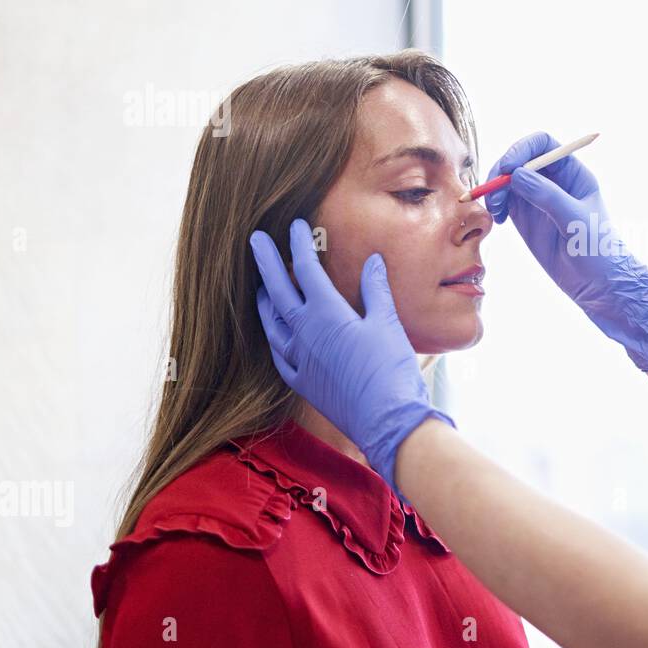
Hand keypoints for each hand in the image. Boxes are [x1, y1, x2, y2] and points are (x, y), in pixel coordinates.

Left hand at [248, 218, 454, 491]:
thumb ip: (375, 290)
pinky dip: (274, 340)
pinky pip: (279, 357)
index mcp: (327, 315)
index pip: (307, 271)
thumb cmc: (392, 371)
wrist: (388, 421)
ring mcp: (300, 360)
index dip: (300, 245)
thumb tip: (372, 261)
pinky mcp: (304, 383)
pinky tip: (276, 335)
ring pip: (272, 325)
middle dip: (267, 263)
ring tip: (261, 288)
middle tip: (256, 240)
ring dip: (265, 302)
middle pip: (279, 292)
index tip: (296, 226)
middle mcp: (305, 335)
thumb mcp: (388, 324)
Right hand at [485, 132, 647, 370]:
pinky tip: (500, 219)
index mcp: (573, 173)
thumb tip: (517, 175)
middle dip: (502, 170)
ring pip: (508, 180)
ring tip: (496, 210)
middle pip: (520, 159)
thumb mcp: (575, 221)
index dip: (522, 149)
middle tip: (493, 191)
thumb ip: (548, 196)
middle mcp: (554, 181)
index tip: (508, 167)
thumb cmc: (597, 250)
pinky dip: (496, 205)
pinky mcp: (527, 219)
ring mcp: (538, 199)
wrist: (598, 285)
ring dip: (496, 189)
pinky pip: (505, 201)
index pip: (543, 144)